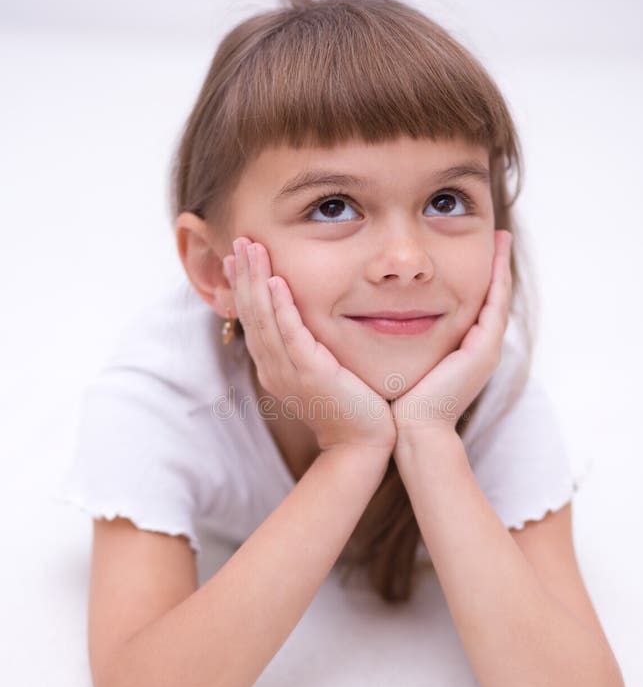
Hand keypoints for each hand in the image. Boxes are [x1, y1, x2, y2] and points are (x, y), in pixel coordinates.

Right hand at [223, 236, 396, 452]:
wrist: (361, 446)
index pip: (254, 320)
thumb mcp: (325, 373)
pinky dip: (281, 307)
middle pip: (251, 314)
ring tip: (250, 247)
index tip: (238, 257)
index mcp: (275, 368)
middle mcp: (274, 369)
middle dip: (244, 275)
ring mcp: (289, 373)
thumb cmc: (351, 410)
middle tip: (239, 240)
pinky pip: (291, 335)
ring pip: (264, 319)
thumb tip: (313, 325)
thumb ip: (313, 349)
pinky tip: (276, 281)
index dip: (244, 287)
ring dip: (255, 280)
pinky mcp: (310, 375)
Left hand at [390, 230, 513, 439]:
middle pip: (493, 297)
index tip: (478, 250)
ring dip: (501, 267)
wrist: (413, 430)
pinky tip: (495, 257)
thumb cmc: (401, 401)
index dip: (479, 277)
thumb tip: (382, 319)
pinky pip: (495, 307)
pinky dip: (497, 281)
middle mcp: (480, 348)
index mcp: (464, 350)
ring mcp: (485, 350)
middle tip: (500, 235)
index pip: (476, 305)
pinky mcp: (483, 351)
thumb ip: (404, 340)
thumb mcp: (406, 361)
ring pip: (498, 299)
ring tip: (502, 238)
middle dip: (496, 266)